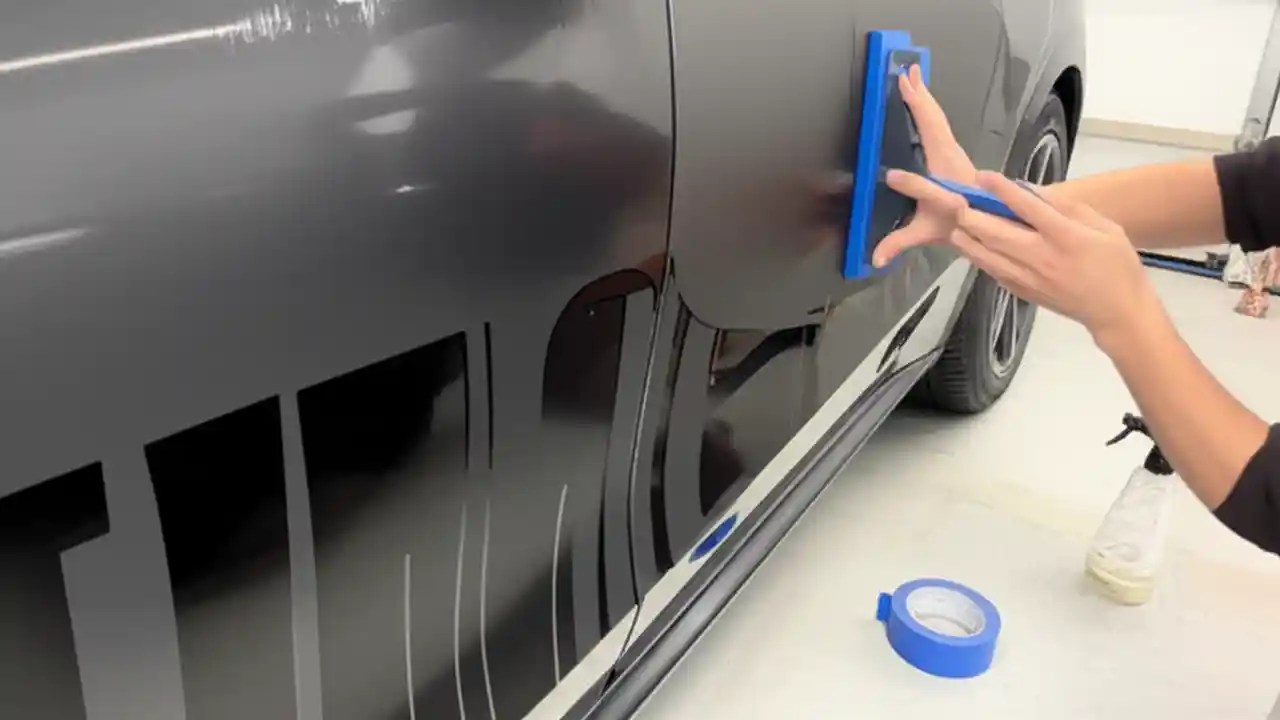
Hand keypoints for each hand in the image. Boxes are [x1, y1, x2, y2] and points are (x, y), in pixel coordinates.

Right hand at [872, 64, 978, 267]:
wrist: (989, 221)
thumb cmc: (959, 223)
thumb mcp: (927, 232)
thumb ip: (899, 241)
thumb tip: (874, 259)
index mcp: (942, 170)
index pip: (929, 135)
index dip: (917, 111)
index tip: (905, 87)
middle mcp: (950, 154)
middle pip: (934, 119)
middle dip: (920, 95)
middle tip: (907, 70)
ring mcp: (952, 150)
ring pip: (937, 117)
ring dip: (924, 95)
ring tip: (912, 73)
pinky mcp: (951, 150)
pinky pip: (937, 122)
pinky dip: (927, 105)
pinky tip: (920, 95)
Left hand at [952, 171, 1164, 345]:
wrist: (1116, 311)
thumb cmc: (1116, 263)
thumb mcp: (1104, 227)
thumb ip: (1068, 208)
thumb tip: (1032, 191)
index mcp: (1065, 237)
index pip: (1027, 207)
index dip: (1002, 190)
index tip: (983, 176)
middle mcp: (1041, 257)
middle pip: (996, 233)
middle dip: (973, 216)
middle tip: (958, 202)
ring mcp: (1029, 278)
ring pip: (987, 256)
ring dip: (967, 239)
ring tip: (957, 224)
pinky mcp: (1022, 292)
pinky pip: (994, 272)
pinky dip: (979, 258)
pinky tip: (971, 247)